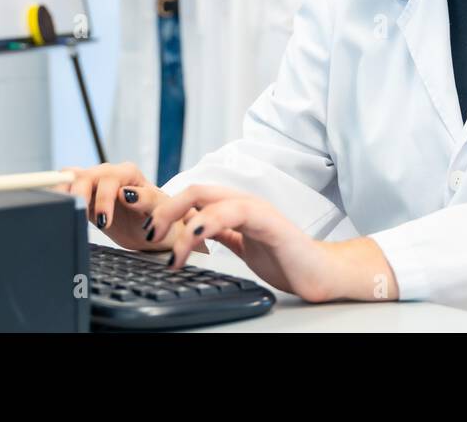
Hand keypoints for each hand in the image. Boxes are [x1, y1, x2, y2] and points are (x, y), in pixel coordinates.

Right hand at [57, 162, 201, 252]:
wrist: (156, 229)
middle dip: (79, 196)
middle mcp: (109, 174)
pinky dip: (59, 198)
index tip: (103, 222)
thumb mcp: (162, 210)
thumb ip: (148, 199)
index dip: (103, 199)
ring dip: (64, 194)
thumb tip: (126, 194)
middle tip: (78, 218)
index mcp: (128, 173)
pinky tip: (59, 211)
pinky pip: (66, 190)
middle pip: (85, 176)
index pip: (109, 179)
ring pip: (70, 179)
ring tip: (63, 213)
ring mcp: (95, 183)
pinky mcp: (85, 196)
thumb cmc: (163, 217)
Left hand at [152, 185, 398, 302]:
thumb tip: (191, 234)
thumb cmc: (285, 260)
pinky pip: (233, 213)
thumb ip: (222, 235)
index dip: (166, 207)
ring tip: (162, 244)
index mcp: (234, 207)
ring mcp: (256, 209)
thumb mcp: (243, 246)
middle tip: (146, 235)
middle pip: (194, 190)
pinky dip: (206, 222)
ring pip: (207, 197)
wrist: (321, 275)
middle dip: (163, 208)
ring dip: (177, 217)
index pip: (193, 197)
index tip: (144, 229)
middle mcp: (243, 202)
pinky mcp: (269, 221)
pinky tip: (192, 236)